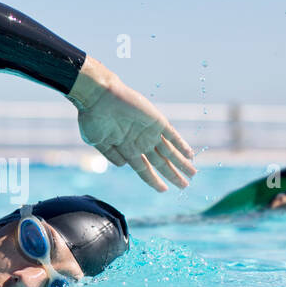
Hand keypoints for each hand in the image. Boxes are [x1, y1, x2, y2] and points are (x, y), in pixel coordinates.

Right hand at [70, 57, 196, 191]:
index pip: (144, 169)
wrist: (98, 96)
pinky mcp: (156, 121)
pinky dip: (181, 145)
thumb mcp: (97, 142)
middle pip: (160, 163)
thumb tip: (124, 166)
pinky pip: (172, 135)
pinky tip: (190, 155)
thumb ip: (112, 155)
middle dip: (172, 175)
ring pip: (169, 152)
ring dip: (181, 163)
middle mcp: (140, 142)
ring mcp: (149, 132)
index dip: (154, 180)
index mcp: (126, 149)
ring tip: (192, 174)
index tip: (164, 190)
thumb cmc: (93, 118)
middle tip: (185, 186)